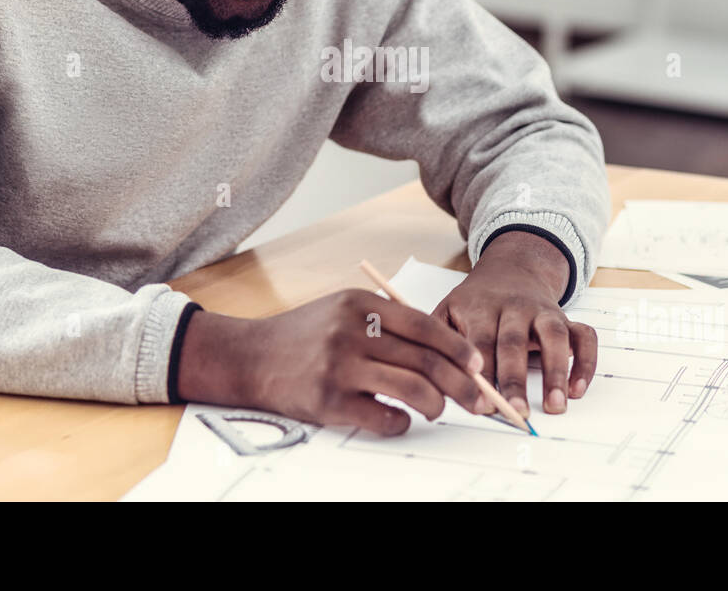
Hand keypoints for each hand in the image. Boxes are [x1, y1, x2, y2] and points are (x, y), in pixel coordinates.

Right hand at [175, 290, 487, 435]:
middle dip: (460, 383)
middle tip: (477, 399)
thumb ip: (387, 321)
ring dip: (436, 405)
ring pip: (411, 388)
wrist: (251, 356)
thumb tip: (448, 351)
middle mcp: (351, 331)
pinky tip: (401, 420)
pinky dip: (401, 423)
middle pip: (424, 359)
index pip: (423, 325)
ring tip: (438, 410)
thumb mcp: (343, 309)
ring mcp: (339, 366)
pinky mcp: (328, 401)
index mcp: (360, 304)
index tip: (476, 364)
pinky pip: (383, 418)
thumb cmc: (306, 335)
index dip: (456, 347)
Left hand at [431, 230, 597, 417]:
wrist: (511, 266)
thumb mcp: (448, 310)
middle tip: (516, 410)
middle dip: (515, 378)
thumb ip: (439, 341)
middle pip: (514, 342)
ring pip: (554, 336)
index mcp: (481, 307)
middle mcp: (514, 307)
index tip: (482, 405)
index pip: (478, 343)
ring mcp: (543, 311)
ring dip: (556, 371)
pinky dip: (585, 362)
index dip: (481, 375)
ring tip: (555, 405)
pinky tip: (578, 389)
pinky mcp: (565, 318)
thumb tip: (432, 380)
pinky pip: (584, 337)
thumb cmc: (475, 301)